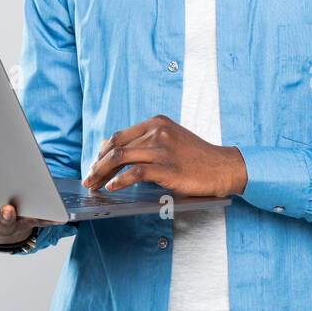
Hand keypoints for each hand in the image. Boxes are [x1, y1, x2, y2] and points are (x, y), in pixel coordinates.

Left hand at [83, 115, 247, 196]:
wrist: (222, 167)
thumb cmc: (195, 157)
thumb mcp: (169, 141)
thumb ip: (143, 142)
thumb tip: (110, 148)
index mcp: (156, 122)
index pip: (119, 136)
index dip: (102, 153)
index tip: (94, 166)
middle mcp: (157, 131)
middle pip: (115, 146)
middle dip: (97, 165)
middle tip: (89, 179)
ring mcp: (162, 148)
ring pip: (120, 157)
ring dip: (102, 174)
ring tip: (94, 186)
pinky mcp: (166, 166)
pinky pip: (135, 172)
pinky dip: (119, 180)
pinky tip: (112, 188)